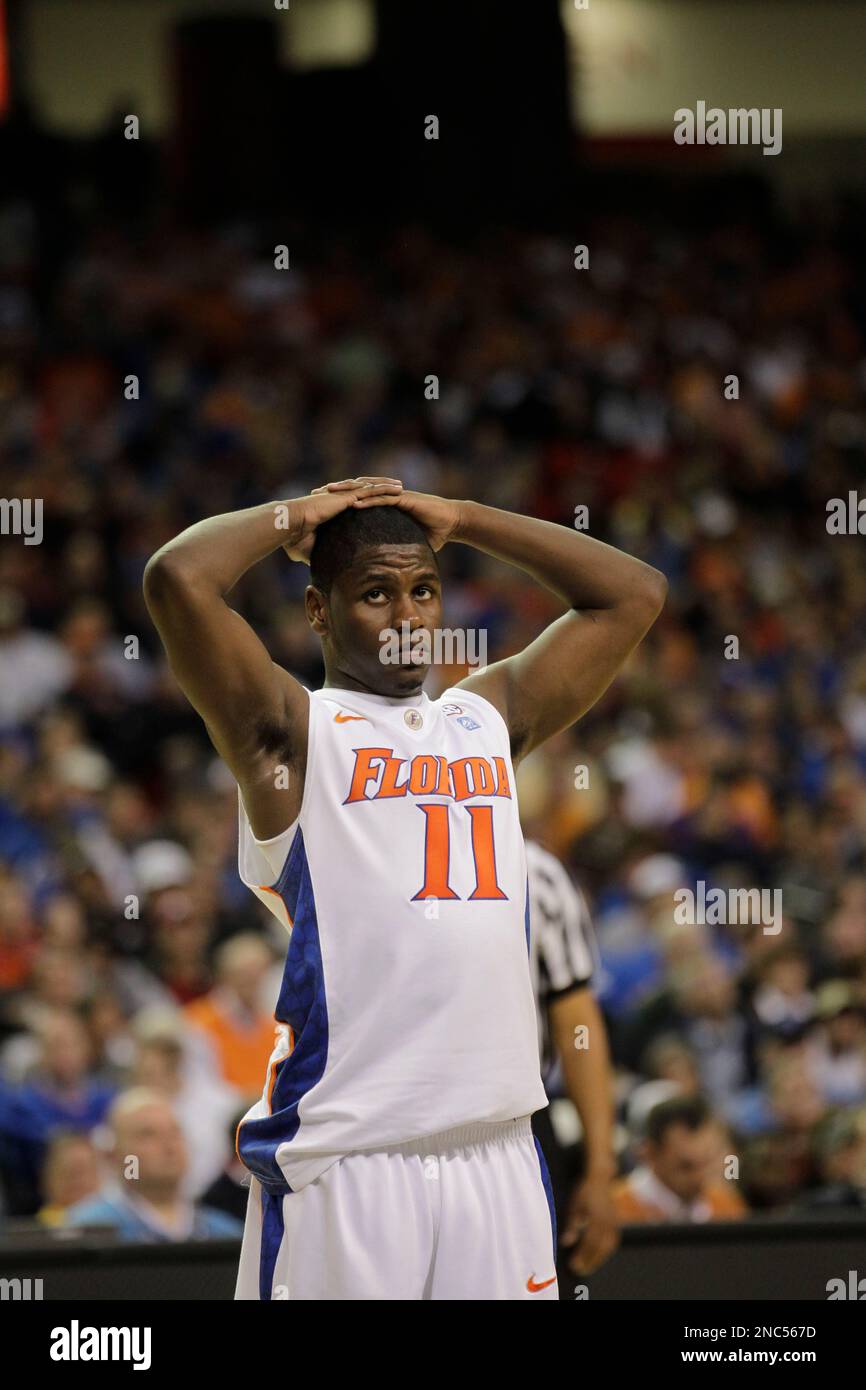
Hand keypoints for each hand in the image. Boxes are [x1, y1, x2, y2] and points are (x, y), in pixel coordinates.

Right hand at [283, 478, 402, 562]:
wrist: (290, 526)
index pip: (354, 501)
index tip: (378, 502)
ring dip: (386, 486)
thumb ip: (320, 556)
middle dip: (380, 488)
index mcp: (333, 507)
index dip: (367, 500)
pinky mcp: (346, 497)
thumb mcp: (310, 550)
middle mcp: (339, 498)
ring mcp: (343, 495)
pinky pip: (369, 491)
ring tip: (401, 486)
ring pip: (370, 487)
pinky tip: (397, 489)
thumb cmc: (295, 538)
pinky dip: (384, 489)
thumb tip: (322, 572)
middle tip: (397, 488)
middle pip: (365, 490)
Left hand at [319, 479, 462, 552]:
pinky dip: (369, 500)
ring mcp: (395, 495)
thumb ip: (392, 551)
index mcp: (382, 504)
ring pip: (366, 489)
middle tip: (315, 492)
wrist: (451, 522)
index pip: (355, 498)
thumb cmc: (431, 533)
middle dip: (335, 490)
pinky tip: (355, 503)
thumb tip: (380, 568)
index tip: (319, 503)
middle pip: (355, 490)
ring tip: (329, 492)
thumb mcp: (406, 543)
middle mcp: (386, 496)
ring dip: (347, 490)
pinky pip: (383, 498)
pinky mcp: (404, 498)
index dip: (337, 500)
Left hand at [561, 1175, 620, 1276]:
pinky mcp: (616, 1223)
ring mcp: (614, 1223)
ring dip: (598, 1259)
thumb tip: (566, 1243)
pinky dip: (605, 1252)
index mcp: (596, 1218)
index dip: (581, 1255)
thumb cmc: (585, 1191)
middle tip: (579, 1270)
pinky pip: (612, 1242)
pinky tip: (598, 1256)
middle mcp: (607, 1222)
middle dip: (589, 1261)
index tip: (573, 1265)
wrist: (601, 1178)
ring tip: (588, 1267)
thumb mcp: (575, 1205)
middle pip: (599, 1248)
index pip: (589, 1242)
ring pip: (608, 1247)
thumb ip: (572, 1224)